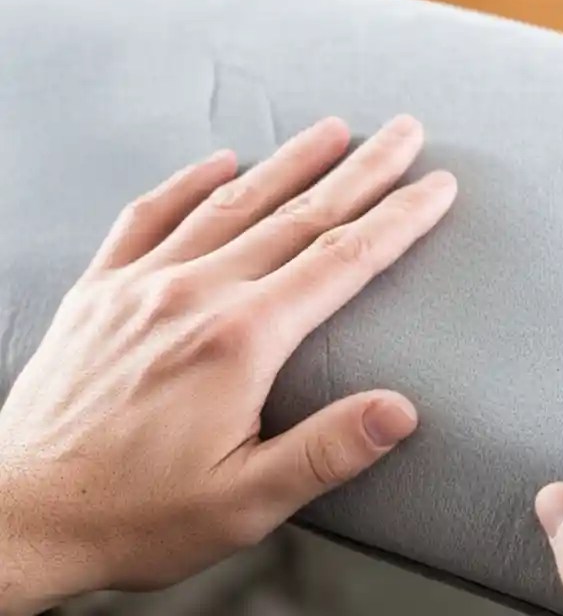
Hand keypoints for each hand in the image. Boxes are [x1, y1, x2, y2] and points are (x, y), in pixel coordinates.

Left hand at [0, 116, 456, 614]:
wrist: (20, 517)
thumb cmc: (136, 516)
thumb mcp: (246, 502)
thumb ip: (327, 451)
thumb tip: (400, 411)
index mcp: (240, 341)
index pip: (341, 262)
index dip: (398, 220)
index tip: (436, 188)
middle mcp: (193, 296)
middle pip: (297, 216)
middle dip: (362, 171)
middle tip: (405, 133)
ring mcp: (141, 287)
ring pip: (231, 204)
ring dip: (289, 162)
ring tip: (333, 130)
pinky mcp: (99, 293)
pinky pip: (148, 217)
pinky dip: (188, 184)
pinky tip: (218, 162)